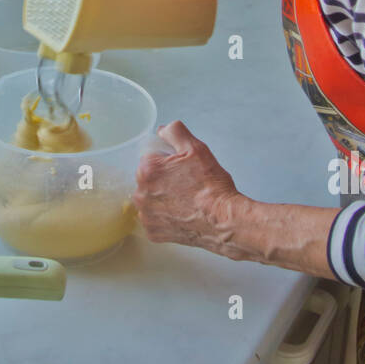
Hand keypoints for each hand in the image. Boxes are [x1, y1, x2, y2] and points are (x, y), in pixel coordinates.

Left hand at [133, 121, 252, 256]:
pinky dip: (166, 218)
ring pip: (151, 200)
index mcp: (147, 170)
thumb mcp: (196, 149)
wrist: (223, 220)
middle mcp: (141, 194)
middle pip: (149, 180)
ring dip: (163, 199)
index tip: (182, 169)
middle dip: (164, 180)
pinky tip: (182, 215)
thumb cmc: (211, 187)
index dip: (168, 162)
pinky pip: (155, 220)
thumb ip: (175, 132)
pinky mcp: (153, 233)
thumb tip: (163, 129)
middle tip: (186, 185)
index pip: (151, 159)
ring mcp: (146, 216)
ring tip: (185, 201)